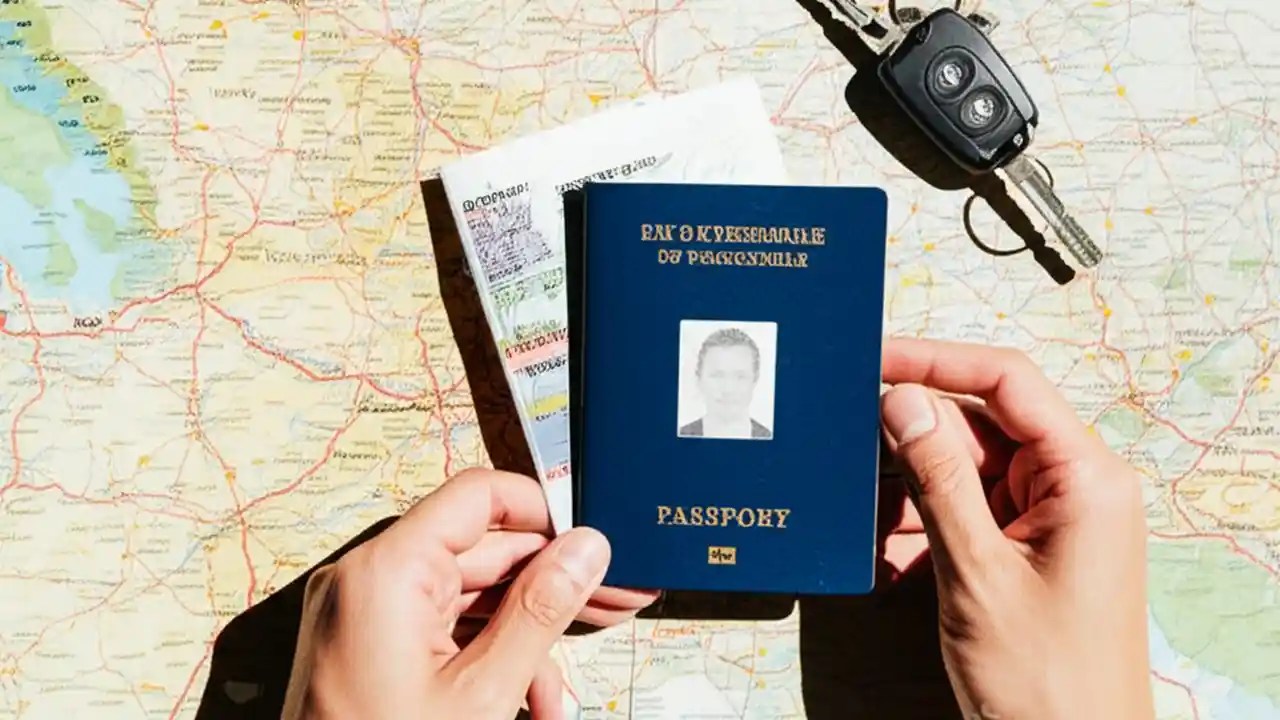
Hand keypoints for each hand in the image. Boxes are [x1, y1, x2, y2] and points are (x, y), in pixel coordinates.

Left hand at [282, 468, 657, 719]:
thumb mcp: (483, 692)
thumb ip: (539, 610)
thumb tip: (584, 550)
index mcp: (385, 571)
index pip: (478, 496)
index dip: (543, 513)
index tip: (591, 544)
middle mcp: (367, 581)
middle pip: (481, 552)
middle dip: (549, 591)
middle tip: (613, 607)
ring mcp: (365, 616)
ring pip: (469, 599)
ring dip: (524, 641)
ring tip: (558, 698)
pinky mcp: (368, 648)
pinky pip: (442, 632)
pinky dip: (486, 660)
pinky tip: (527, 702)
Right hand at [878, 337, 1153, 719]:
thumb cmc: (1043, 680)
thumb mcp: (976, 571)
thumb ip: (938, 478)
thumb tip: (902, 399)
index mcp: (1086, 478)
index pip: (1008, 381)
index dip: (938, 360)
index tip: (875, 357)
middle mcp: (1075, 487)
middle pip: (982, 424)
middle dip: (914, 436)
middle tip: (849, 439)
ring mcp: (1053, 518)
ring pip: (967, 469)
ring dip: (913, 490)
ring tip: (864, 512)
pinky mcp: (1030, 549)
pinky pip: (969, 511)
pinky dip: (926, 525)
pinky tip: (889, 554)